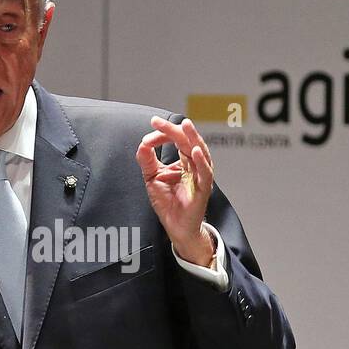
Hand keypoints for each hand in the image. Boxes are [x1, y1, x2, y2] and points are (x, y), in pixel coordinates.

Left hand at [136, 116, 215, 266]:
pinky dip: (201, 161)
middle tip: (158, 121)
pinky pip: (205, 173)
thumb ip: (147, 159)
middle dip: (173, 130)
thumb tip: (143, 142)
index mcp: (185, 161)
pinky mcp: (203, 189)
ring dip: (193, 138)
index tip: (151, 130)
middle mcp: (195, 166)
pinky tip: (195, 151)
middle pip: (187, 142)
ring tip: (185, 125)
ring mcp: (200, 176)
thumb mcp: (152, 177)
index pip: (177, 140)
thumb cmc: (168, 203)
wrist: (175, 227)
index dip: (165, 133)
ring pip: (200, 153)